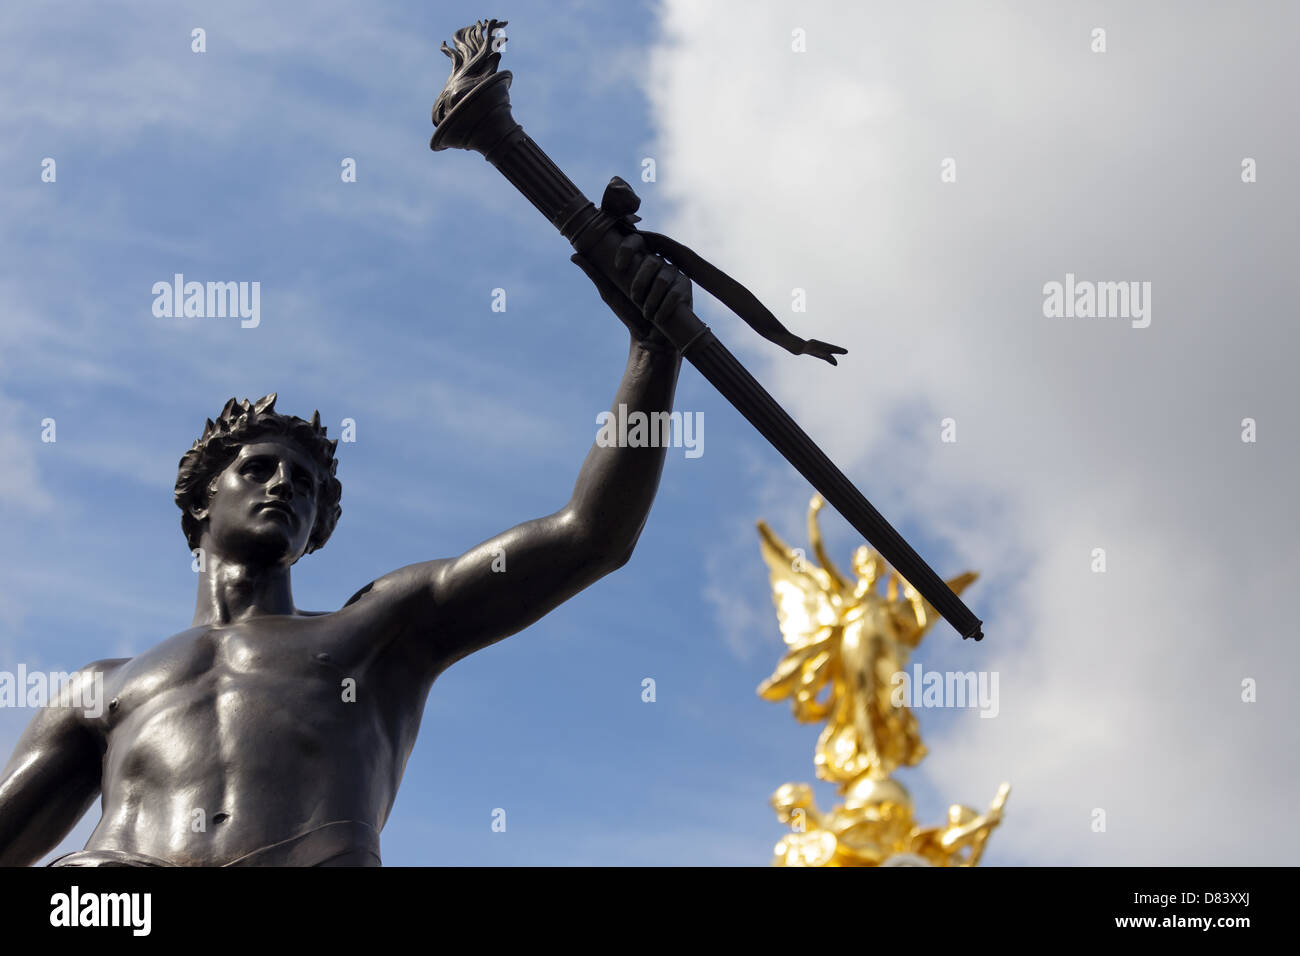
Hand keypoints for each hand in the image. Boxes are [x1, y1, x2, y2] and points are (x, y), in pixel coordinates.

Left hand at [571, 232, 691, 351]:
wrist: (648, 338)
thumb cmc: (628, 312)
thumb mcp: (609, 292)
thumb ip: (595, 273)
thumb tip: (574, 255)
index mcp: (640, 259)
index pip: (636, 240)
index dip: (628, 248)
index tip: (618, 266)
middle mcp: (658, 262)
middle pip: (651, 260)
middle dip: (640, 282)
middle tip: (634, 298)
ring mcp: (673, 274)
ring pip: (663, 277)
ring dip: (651, 298)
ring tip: (646, 312)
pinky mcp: (685, 288)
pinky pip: (675, 292)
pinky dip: (663, 307)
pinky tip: (657, 317)